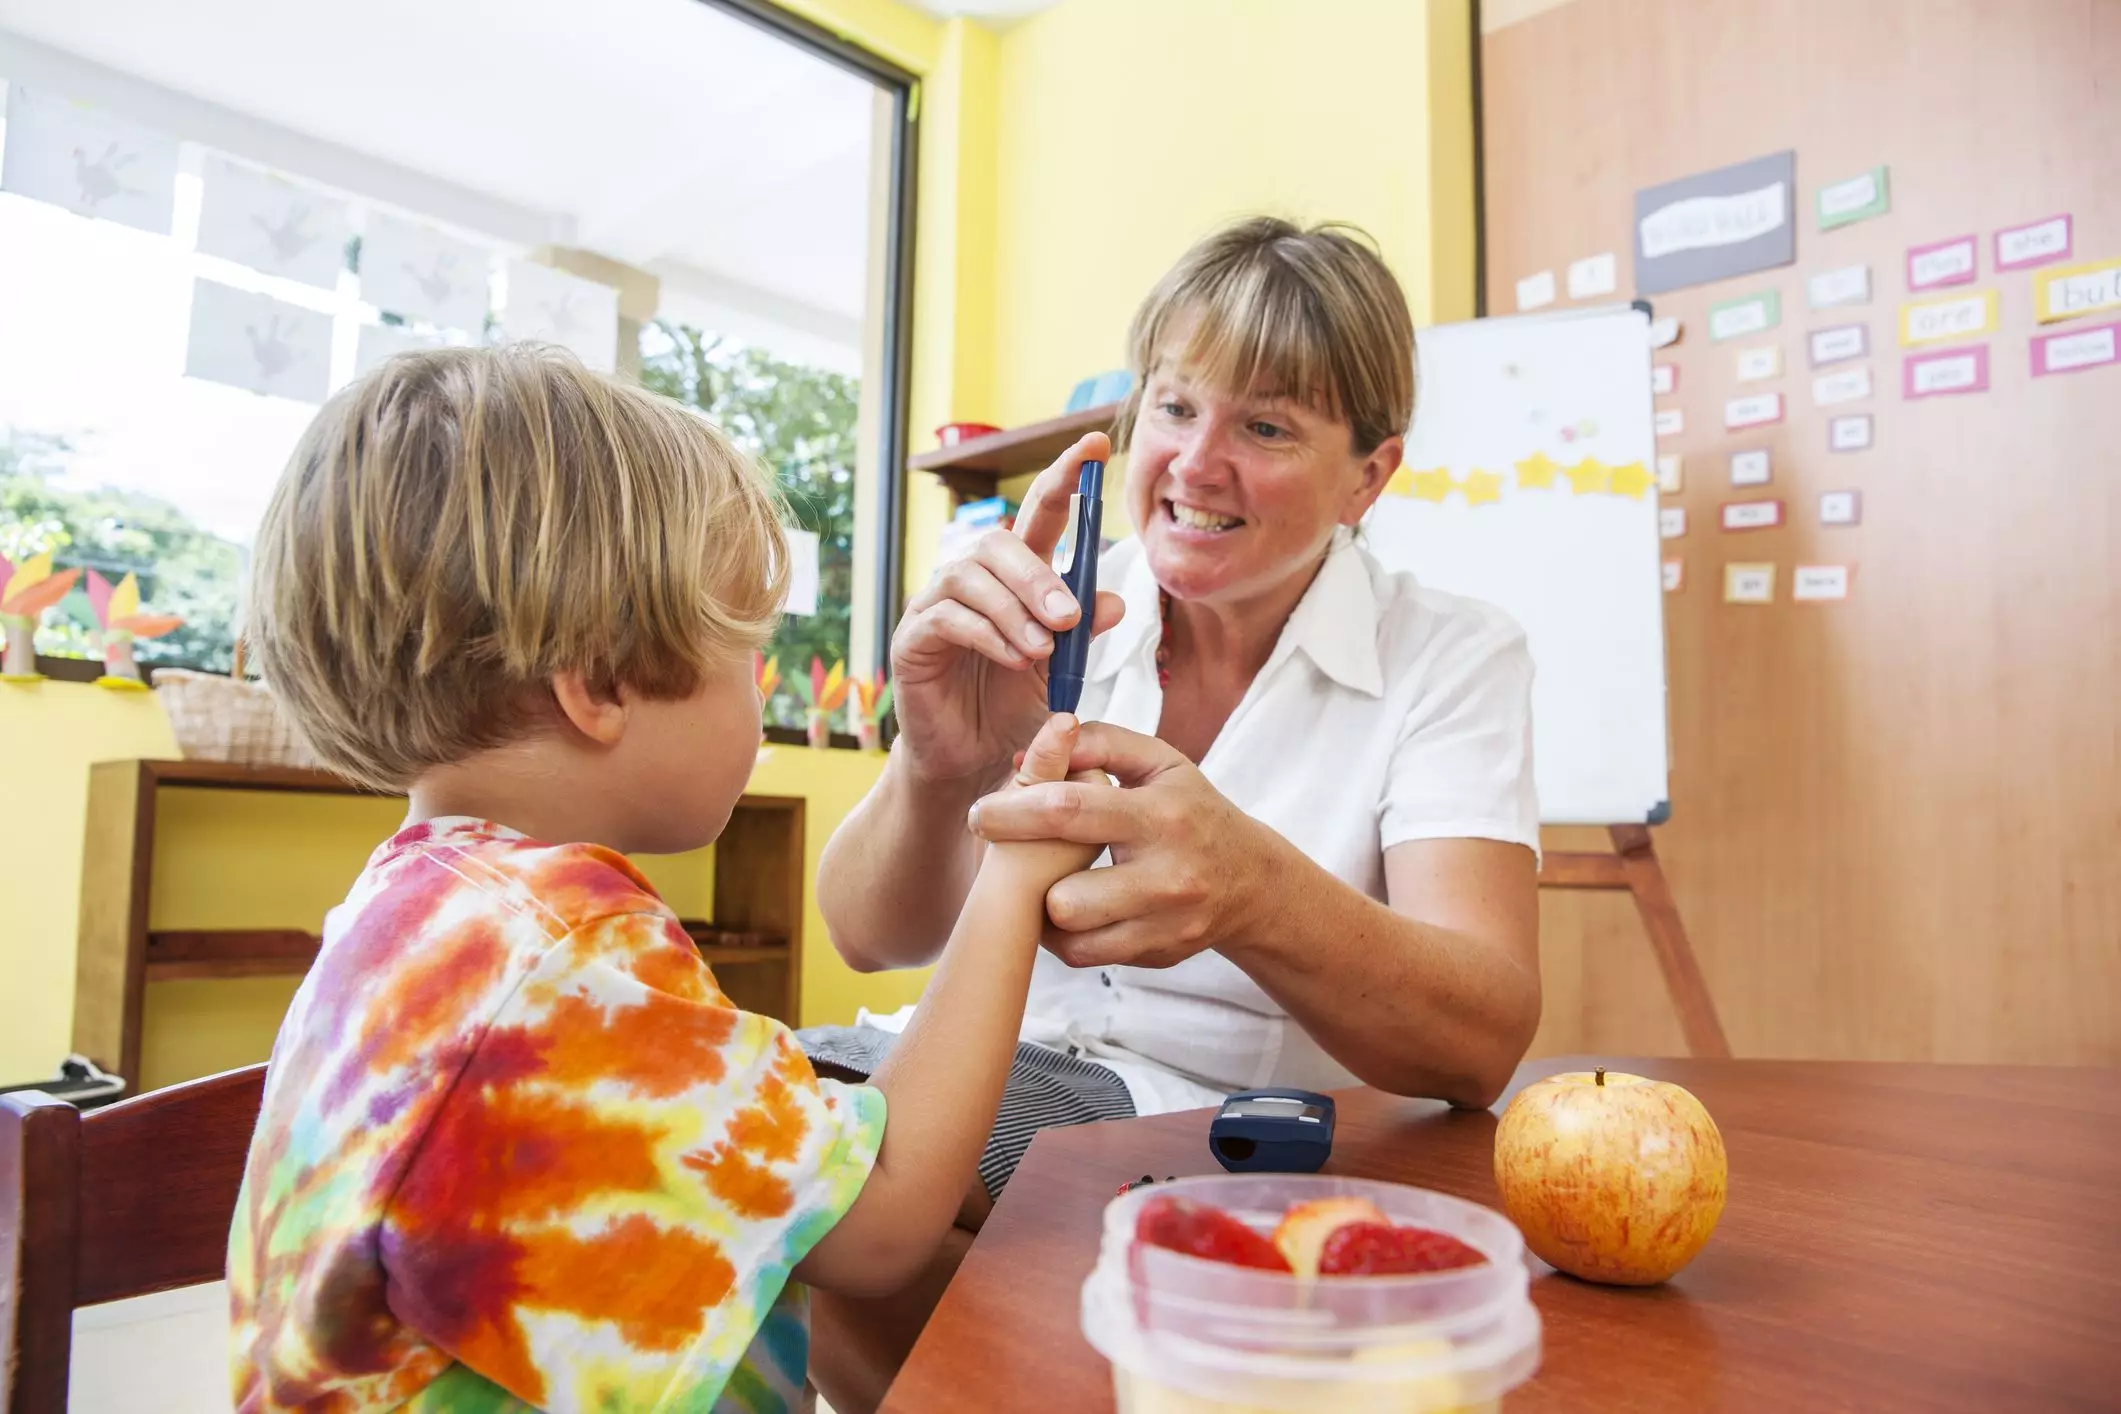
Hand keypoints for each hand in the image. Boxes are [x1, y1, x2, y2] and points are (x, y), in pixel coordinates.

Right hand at [889, 432, 1125, 785]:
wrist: (972, 765)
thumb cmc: (1014, 714)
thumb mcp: (1062, 675)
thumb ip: (1084, 638)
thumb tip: (1114, 600)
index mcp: (1015, 580)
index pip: (1039, 517)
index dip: (1064, 477)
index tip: (1095, 446)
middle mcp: (973, 582)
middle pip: (998, 543)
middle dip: (1038, 575)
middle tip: (1070, 618)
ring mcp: (937, 606)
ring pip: (969, 575)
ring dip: (1014, 609)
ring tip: (1042, 649)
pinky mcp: (913, 639)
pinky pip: (947, 617)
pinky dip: (987, 634)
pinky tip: (1015, 660)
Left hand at [966, 723, 1283, 969]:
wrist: (1251, 881)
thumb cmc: (1190, 810)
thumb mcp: (1159, 762)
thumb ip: (1100, 743)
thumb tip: (1038, 747)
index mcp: (1161, 815)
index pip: (1070, 812)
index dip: (1013, 814)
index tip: (980, 815)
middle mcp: (1166, 875)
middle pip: (1061, 895)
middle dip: (1028, 874)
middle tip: (1016, 854)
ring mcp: (1164, 924)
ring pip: (1069, 931)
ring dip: (1045, 906)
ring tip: (1048, 880)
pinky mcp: (1157, 955)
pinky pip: (1082, 955)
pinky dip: (1064, 934)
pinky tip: (1072, 906)